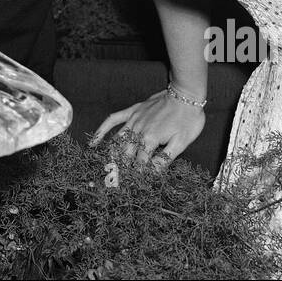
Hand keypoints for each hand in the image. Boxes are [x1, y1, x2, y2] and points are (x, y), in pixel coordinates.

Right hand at [90, 89, 204, 171]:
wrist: (185, 94)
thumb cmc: (187, 119)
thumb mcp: (181, 142)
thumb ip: (165, 158)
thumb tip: (153, 173)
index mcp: (150, 140)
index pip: (140, 164)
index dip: (138, 176)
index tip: (136, 186)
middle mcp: (138, 130)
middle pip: (126, 154)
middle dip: (123, 169)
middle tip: (119, 182)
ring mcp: (133, 119)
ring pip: (118, 140)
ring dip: (112, 155)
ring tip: (108, 167)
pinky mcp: (133, 111)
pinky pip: (113, 119)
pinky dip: (102, 130)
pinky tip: (94, 141)